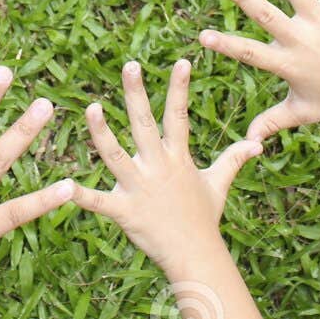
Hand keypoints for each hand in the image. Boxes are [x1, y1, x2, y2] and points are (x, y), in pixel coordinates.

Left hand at [72, 60, 259, 274]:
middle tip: (130, 65)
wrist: (196, 257)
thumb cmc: (204, 218)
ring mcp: (139, 189)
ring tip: (90, 108)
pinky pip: (98, 202)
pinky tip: (62, 185)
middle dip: (136, 94)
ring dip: (101, 132)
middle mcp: (158, 168)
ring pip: (116, 155)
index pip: (179, 116)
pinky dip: (80, 195)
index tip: (181, 61)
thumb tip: (258, 143)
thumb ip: (233, 159)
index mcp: (177, 158)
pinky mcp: (124, 212)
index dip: (180, 89)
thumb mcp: (219, 184)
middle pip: (145, 125)